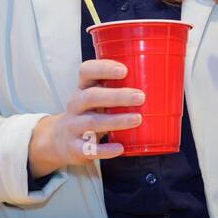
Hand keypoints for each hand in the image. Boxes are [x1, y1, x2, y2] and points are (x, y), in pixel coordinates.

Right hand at [26, 59, 143, 175]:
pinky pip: (88, 148)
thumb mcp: (97, 97)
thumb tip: (158, 85)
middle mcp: (76, 104)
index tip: (124, 70)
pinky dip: (104, 149)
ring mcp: (73, 126)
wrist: (59, 140)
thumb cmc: (89, 113)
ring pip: (91, 122)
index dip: (103, 68)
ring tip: (137, 119)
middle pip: (91, 96)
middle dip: (117, 96)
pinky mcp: (74, 147)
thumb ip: (118, 89)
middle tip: (141, 97)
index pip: (86, 71)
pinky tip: (120, 148)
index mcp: (83, 88)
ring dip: (116, 120)